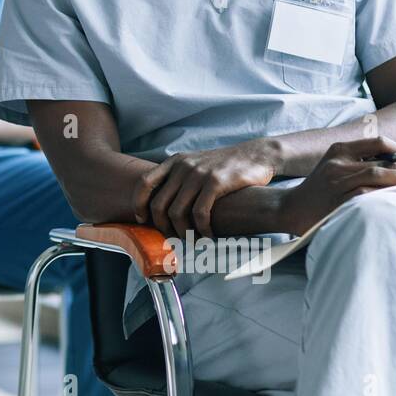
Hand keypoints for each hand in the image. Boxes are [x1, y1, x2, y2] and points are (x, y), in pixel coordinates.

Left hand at [135, 139, 279, 238]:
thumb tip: (162, 203)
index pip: (144, 183)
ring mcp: (199, 174)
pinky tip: (208, 235)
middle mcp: (183, 166)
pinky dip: (201, 229)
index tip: (142, 220)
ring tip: (191, 241)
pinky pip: (200, 213)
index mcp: (175, 161)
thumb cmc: (225, 166)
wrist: (256, 155)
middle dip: (162, 227)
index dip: (139, 204)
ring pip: (177, 212)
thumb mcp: (196, 163)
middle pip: (158, 204)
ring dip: (182, 232)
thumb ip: (179, 177)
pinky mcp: (216, 182)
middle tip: (172, 238)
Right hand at [280, 137, 395, 235]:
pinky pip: (369, 195)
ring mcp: (337, 180)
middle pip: (385, 160)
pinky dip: (390, 196)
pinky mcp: (337, 199)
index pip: (380, 142)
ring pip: (379, 175)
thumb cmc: (319, 192)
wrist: (289, 209)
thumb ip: (362, 164)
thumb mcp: (336, 168)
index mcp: (340, 149)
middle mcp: (339, 161)